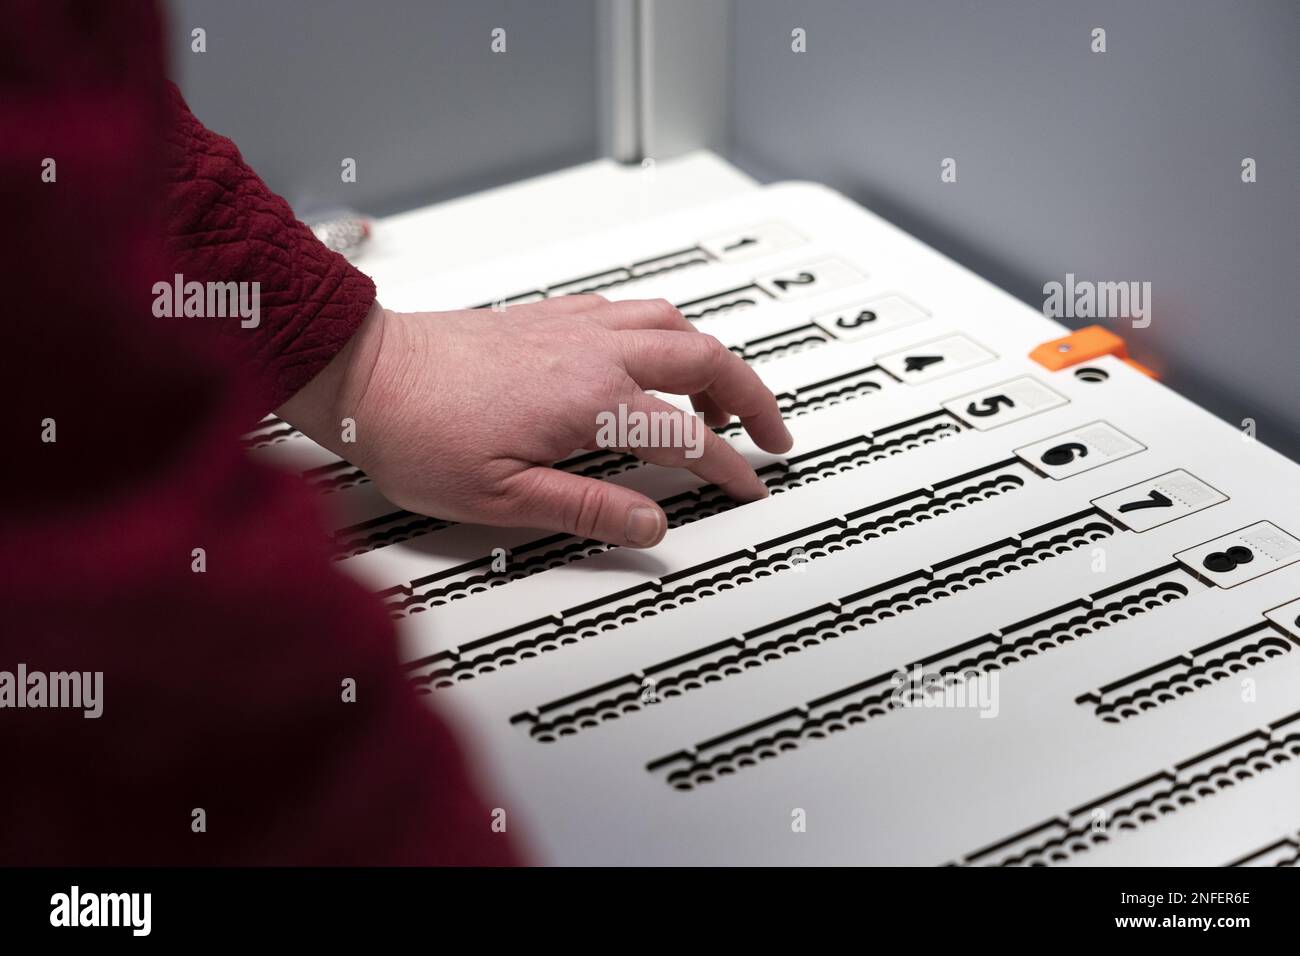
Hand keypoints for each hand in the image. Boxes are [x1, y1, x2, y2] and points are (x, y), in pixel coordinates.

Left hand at [278, 296, 792, 547]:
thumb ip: (588, 510)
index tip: (747, 486)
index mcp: (592, 401)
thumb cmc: (417, 431)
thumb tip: (651, 525)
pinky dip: (665, 332)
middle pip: (706, 359)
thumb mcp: (503, 498)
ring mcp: (573, 326)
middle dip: (751, 398)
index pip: (689, 436)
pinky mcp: (550, 315)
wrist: (362, 374)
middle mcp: (593, 351)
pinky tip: (654, 356)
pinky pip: (631, 310)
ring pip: (674, 324)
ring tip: (721, 399)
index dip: (729, 467)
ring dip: (713, 359)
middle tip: (770, 433)